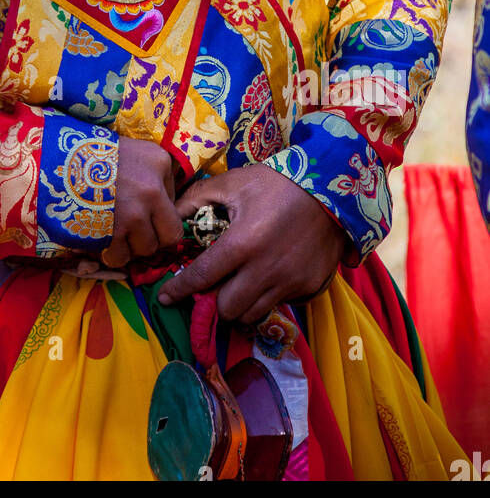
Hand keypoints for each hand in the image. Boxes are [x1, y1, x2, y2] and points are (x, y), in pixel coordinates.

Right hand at [101, 137, 182, 267]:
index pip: (177, 213)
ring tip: (115, 231)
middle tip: (135, 232)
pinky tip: (103, 238)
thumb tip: (169, 208)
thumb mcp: (138, 151)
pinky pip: (119, 257)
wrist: (59, 158)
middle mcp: (152, 190)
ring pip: (144, 250)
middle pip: (166, 238)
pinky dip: (111, 254)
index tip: (150, 223)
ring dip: (130, 246)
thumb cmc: (97, 154)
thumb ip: (159, 177)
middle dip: (152, 239)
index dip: (163, 224)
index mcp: (160, 164)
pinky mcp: (112, 230)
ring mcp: (133, 213)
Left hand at [157, 164, 347, 321]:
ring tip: (237, 287)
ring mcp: (290, 282)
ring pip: (253, 314)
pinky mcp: (310, 287)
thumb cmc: (277, 183)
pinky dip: (267, 297)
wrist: (331, 188)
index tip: (165, 297)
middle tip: (211, 288)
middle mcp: (265, 270)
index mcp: (241, 244)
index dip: (179, 290)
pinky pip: (280, 304)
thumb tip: (171, 216)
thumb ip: (196, 199)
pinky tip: (266, 279)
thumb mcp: (233, 183)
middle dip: (213, 302)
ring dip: (239, 305)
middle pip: (227, 309)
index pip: (202, 278)